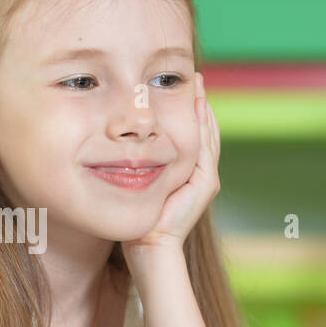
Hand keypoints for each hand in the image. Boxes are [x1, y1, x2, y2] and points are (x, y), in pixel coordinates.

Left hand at [121, 71, 220, 257]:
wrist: (150, 248)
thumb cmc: (138, 223)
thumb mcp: (138, 187)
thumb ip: (137, 169)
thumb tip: (117, 149)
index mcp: (186, 175)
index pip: (191, 136)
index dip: (189, 112)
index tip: (182, 88)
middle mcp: (200, 175)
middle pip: (204, 131)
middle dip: (199, 104)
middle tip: (196, 78)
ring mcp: (205, 179)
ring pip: (208, 135)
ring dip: (204, 108)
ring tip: (199, 85)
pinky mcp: (205, 182)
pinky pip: (206, 146)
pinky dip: (204, 125)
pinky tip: (199, 106)